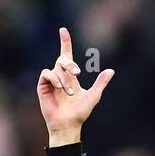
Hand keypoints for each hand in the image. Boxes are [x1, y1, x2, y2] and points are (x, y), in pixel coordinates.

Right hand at [37, 27, 113, 146]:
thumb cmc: (80, 113)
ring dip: (64, 80)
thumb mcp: (93, 96)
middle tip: (77, 73)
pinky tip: (59, 88)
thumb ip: (101, 83)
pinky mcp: (43, 87)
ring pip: (56, 68)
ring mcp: (50, 81)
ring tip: (69, 93)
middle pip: (63, 59)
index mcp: (70, 76)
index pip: (66, 54)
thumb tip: (111, 71)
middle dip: (70, 64)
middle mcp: (60, 76)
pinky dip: (54, 78)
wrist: (68, 125)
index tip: (63, 30)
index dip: (65, 42)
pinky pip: (46, 74)